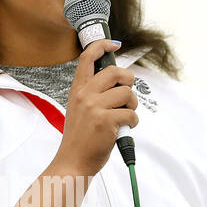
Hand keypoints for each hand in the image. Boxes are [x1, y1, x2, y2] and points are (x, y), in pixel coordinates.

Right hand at [54, 38, 137, 177]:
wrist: (73, 162)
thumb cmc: (79, 139)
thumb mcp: (79, 110)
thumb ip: (93, 94)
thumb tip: (118, 83)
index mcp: (77, 90)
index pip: (88, 58)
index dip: (102, 45)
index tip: (113, 44)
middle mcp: (85, 95)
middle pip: (116, 72)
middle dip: (128, 82)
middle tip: (126, 95)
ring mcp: (95, 107)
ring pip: (127, 94)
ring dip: (132, 106)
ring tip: (123, 117)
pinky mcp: (106, 121)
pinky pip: (131, 114)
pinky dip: (132, 123)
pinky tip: (123, 129)